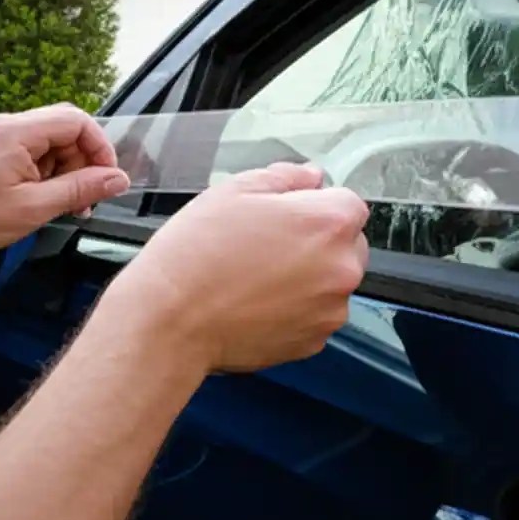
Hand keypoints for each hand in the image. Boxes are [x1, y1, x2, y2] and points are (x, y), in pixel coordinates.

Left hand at [0, 105, 129, 254]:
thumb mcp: (32, 209)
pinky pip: (31, 152)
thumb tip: (117, 179)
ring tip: (62, 206)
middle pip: (65, 129)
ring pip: (50, 143)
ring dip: (65, 171)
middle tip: (85, 200)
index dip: (100, 148)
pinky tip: (40, 200)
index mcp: (18, 133)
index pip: (77, 121)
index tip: (107, 179)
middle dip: (84, 162)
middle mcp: (8, 125)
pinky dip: (45, 173)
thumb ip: (79, 190)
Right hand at [95, 163, 370, 373]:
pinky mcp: (312, 342)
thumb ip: (285, 177)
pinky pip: (314, 315)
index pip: (348, 202)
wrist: (170, 321)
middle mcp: (342, 269)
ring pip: (331, 283)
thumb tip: (311, 177)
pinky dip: (294, 309)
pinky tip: (255, 302)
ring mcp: (330, 311)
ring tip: (255, 277)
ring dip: (308, 277)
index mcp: (329, 223)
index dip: (314, 203)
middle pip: (347, 244)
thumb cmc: (196, 254)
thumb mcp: (234, 190)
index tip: (284, 214)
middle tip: (266, 244)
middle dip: (318, 240)